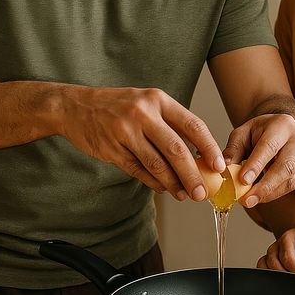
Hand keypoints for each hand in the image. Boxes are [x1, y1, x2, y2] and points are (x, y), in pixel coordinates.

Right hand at [60, 86, 224, 200]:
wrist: (75, 106)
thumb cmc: (118, 106)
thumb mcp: (147, 102)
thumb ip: (171, 124)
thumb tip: (199, 155)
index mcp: (158, 100)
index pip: (192, 125)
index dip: (208, 148)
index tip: (219, 166)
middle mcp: (143, 113)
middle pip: (176, 149)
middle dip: (192, 175)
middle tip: (203, 192)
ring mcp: (125, 132)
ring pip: (156, 164)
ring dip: (173, 184)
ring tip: (185, 195)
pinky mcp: (111, 149)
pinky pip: (138, 171)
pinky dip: (153, 182)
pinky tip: (163, 188)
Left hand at [222, 113, 294, 207]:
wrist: (281, 129)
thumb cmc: (260, 131)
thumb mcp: (243, 133)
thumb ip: (233, 149)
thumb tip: (225, 167)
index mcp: (283, 124)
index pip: (270, 146)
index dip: (257, 165)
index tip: (243, 181)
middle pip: (286, 165)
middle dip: (265, 185)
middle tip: (247, 200)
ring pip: (292, 178)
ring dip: (270, 193)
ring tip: (250, 201)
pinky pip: (294, 184)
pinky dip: (276, 193)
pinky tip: (262, 196)